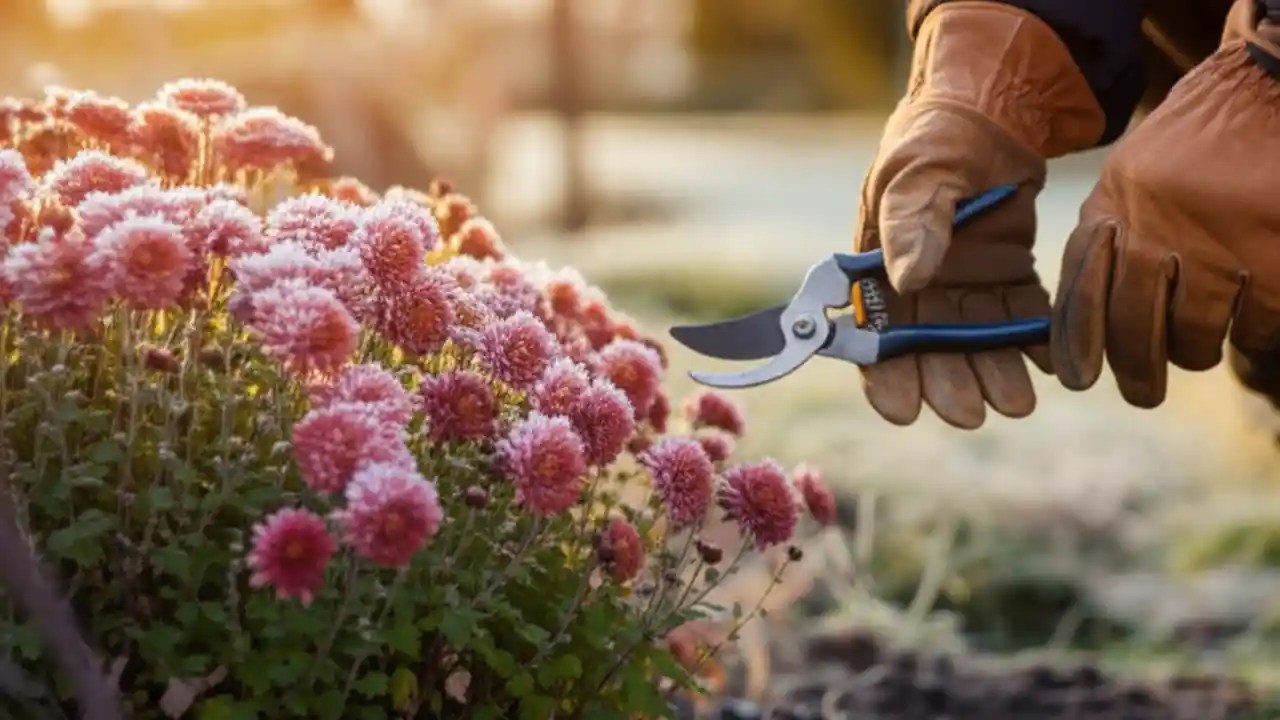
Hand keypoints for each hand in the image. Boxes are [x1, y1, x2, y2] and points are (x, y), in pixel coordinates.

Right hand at [855, 2, 1102, 428]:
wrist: (989, 114)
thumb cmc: (935, 142)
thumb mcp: (917, 174)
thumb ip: (912, 223)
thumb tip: (909, 279)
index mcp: (879, 276)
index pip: (873, 339)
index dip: (885, 378)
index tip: (904, 409)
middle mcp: (920, 295)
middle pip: (928, 355)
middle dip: (949, 386)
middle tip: (971, 412)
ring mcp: (966, 291)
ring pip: (976, 346)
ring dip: (995, 376)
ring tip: (1018, 402)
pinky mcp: (1010, 281)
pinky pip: (1023, 321)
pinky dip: (1038, 344)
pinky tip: (1053, 362)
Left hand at [1051, 4, 1279, 407]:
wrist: (1267, 84)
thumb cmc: (1201, 135)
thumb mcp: (1133, 172)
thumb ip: (1113, 229)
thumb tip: (1089, 309)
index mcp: (1114, 206)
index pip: (1081, 288)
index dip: (1076, 340)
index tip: (1078, 378)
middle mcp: (1155, 229)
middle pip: (1132, 324)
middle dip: (1135, 370)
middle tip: (1141, 394)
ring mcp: (1215, 246)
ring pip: (1193, 334)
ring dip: (1195, 352)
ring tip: (1201, 349)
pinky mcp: (1271, 257)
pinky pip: (1256, 325)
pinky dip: (1254, 334)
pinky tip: (1252, 324)